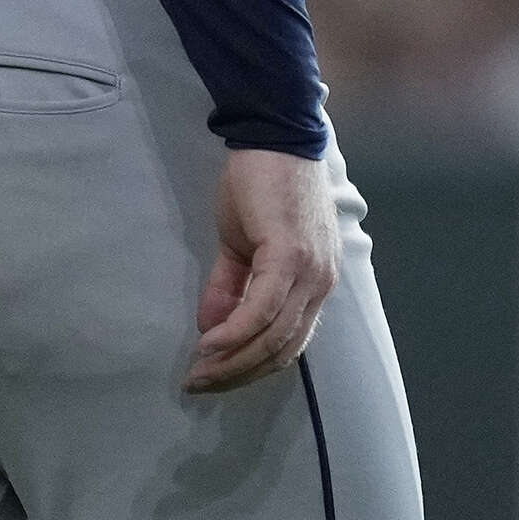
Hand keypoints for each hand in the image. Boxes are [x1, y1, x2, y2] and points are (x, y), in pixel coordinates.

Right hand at [186, 145, 340, 394]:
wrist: (273, 135)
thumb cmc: (261, 183)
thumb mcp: (241, 243)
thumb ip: (230, 287)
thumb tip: (210, 330)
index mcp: (314, 283)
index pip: (288, 344)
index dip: (250, 368)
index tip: (213, 378)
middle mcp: (320, 284)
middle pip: (282, 350)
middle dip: (237, 375)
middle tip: (199, 384)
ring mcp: (309, 272)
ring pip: (273, 337)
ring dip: (232, 361)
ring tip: (198, 372)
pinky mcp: (290, 256)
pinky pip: (262, 309)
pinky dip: (234, 332)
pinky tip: (208, 343)